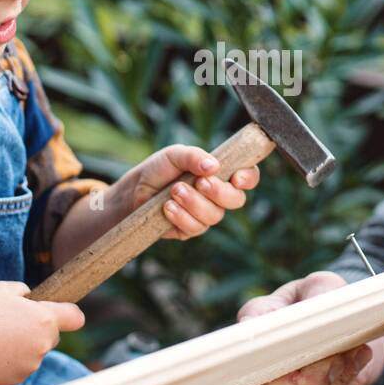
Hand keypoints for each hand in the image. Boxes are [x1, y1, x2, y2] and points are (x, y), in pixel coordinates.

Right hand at [0, 281, 84, 384]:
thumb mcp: (4, 289)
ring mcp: (31, 364)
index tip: (68, 315)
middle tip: (14, 324)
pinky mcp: (18, 378)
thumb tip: (29, 298)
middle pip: (51, 337)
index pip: (74, 318)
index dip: (71, 315)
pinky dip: (11, 362)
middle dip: (39, 331)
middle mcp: (43, 344)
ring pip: (35, 353)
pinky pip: (20, 367)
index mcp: (45, 319)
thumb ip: (24, 291)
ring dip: (24, 347)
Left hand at [126, 144, 260, 240]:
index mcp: (221, 173)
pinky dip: (181, 216)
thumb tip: (213, 166)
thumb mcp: (174, 155)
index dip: (249, 178)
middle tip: (200, 182)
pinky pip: (195, 228)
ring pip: (215, 216)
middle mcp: (218, 195)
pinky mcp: (190, 230)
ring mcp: (206, 214)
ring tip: (174, 191)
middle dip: (219, 192)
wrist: (134, 191)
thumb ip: (193, 156)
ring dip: (194, 203)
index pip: (248, 176)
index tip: (236, 178)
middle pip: (237, 200)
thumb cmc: (158, 169)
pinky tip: (167, 207)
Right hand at [213, 271, 383, 384]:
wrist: (349, 319)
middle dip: (315, 373)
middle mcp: (263, 367)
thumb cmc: (325, 299)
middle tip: (342, 347)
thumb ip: (314, 297)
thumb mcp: (322, 286)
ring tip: (355, 347)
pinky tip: (355, 360)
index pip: (234, 365)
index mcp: (256, 330)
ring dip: (338, 373)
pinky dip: (348, 381)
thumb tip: (305, 315)